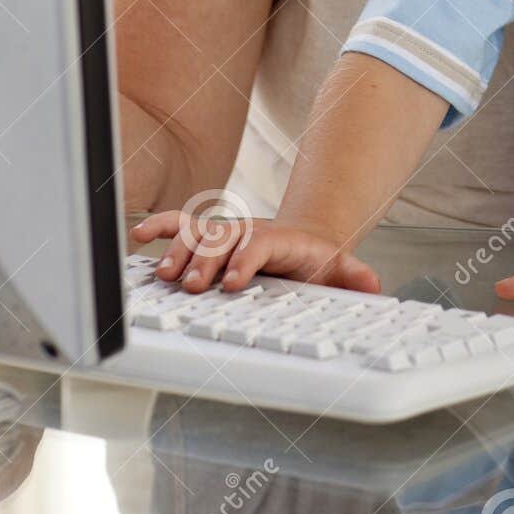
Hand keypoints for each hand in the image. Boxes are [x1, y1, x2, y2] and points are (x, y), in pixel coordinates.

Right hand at [128, 210, 380, 294]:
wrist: (303, 240)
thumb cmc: (315, 259)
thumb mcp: (339, 267)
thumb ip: (355, 275)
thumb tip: (374, 284)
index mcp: (279, 240)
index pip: (259, 246)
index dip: (245, 262)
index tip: (232, 283)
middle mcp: (248, 233)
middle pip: (223, 241)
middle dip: (207, 263)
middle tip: (196, 287)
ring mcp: (226, 233)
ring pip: (199, 235)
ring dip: (180, 253)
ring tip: (165, 275)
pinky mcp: (208, 237)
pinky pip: (180, 226)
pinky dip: (160, 227)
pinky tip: (139, 236)